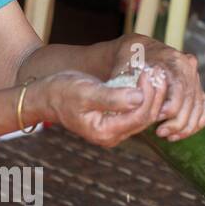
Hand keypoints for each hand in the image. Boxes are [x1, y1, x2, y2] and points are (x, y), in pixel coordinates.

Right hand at [30, 69, 163, 148]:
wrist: (46, 97)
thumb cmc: (62, 91)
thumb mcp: (85, 92)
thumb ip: (112, 97)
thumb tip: (139, 98)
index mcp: (105, 132)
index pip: (140, 116)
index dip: (150, 94)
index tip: (149, 70)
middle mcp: (112, 136)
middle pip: (146, 117)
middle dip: (155, 94)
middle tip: (158, 69)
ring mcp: (115, 131)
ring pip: (144, 115)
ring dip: (152, 94)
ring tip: (155, 72)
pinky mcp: (116, 122)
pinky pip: (137, 111)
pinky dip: (144, 96)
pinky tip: (146, 79)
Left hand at [107, 36, 204, 139]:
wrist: (137, 51)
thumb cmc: (127, 61)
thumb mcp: (122, 70)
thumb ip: (128, 86)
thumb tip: (137, 101)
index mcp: (172, 60)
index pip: (179, 90)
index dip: (168, 110)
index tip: (154, 120)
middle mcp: (188, 66)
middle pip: (191, 101)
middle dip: (177, 123)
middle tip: (160, 133)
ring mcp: (194, 77)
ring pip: (199, 107)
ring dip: (186, 127)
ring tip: (168, 136)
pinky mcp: (197, 87)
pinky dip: (196, 123)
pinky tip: (179, 133)